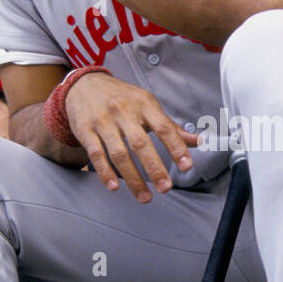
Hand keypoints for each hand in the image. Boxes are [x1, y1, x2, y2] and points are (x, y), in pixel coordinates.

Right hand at [64, 73, 197, 203]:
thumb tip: (199, 141)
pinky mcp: (85, 130)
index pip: (163, 127)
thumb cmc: (122, 97)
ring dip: (132, 178)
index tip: (186, 166)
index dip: (176, 147)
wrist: (83, 84)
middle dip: (154, 167)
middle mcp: (123, 111)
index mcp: (144, 104)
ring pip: (118, 153)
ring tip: (145, 196)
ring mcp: (103, 121)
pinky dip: (105, 172)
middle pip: (140, 143)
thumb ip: (171, 126)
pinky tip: (114, 187)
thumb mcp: (147, 104)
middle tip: (166, 188)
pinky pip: (96, 154)